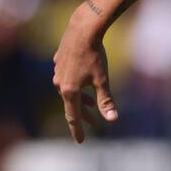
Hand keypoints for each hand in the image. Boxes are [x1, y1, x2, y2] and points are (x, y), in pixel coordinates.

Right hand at [52, 8, 117, 142]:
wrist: (83, 29)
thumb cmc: (95, 56)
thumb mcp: (103, 80)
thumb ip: (106, 101)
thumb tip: (113, 119)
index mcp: (69, 91)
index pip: (73, 116)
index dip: (78, 130)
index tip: (80, 141)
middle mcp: (60, 83)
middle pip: (71, 104)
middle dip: (84, 115)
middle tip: (95, 125)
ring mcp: (58, 71)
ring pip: (68, 90)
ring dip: (81, 99)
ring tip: (92, 102)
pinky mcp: (59, 60)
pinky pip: (66, 77)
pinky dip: (75, 84)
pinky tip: (82, 80)